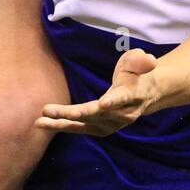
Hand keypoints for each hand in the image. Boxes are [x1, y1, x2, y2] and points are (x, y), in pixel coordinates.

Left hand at [36, 49, 157, 135]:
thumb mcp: (139, 61)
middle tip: (49, 109)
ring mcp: (111, 124)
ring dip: (61, 123)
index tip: (103, 104)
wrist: (145, 94)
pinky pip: (79, 128)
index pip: (122, 99)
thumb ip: (141, 61)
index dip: (113, 102)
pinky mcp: (101, 129)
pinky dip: (61, 126)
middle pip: (95, 114)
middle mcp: (122, 114)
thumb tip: (149, 60)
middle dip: (71, 113)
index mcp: (132, 95)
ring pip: (84, 124)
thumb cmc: (136, 73)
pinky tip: (43, 123)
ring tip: (40, 121)